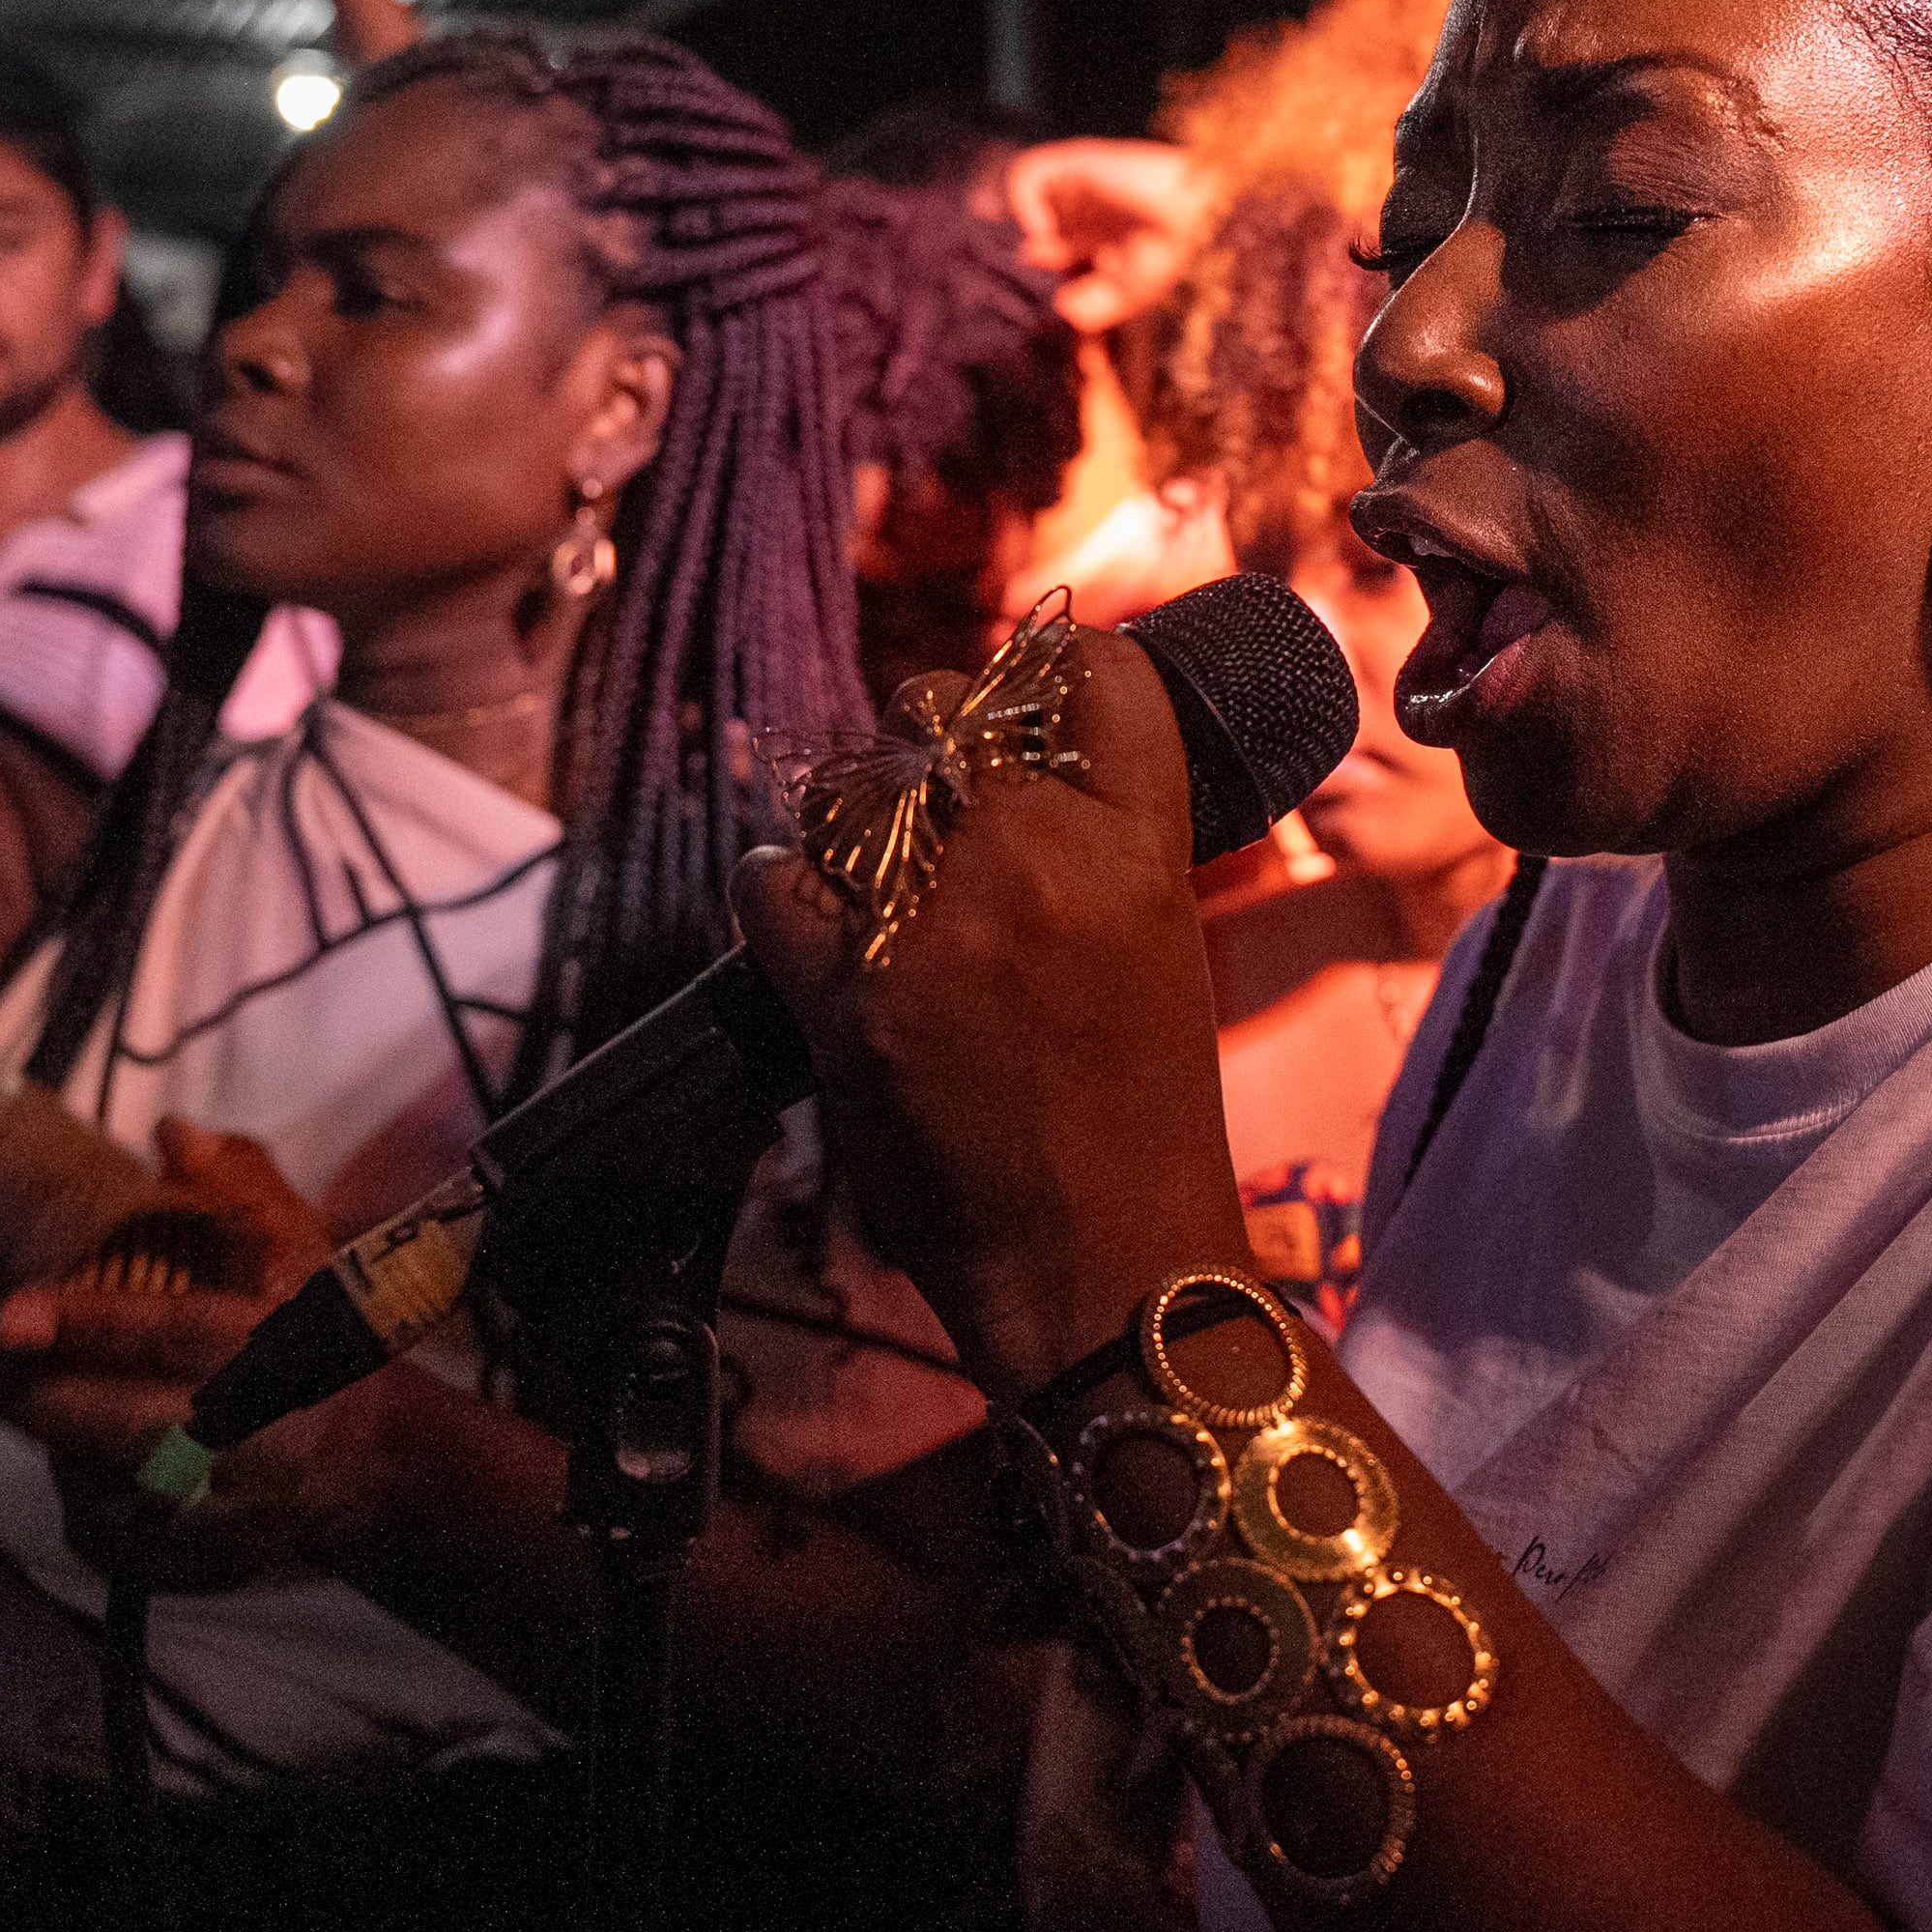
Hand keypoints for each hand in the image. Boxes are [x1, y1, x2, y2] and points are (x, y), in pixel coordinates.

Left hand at [0, 1119, 398, 1589]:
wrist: (373, 1463)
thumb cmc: (322, 1339)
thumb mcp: (301, 1255)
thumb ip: (240, 1191)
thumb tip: (171, 1133)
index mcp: (267, 1349)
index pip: (167, 1336)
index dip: (84, 1326)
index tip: (5, 1316)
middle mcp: (242, 1436)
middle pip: (111, 1423)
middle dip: (29, 1393)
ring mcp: (217, 1511)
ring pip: (97, 1481)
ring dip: (56, 1439)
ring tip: (43, 1397)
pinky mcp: (194, 1562)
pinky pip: (107, 1532)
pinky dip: (86, 1493)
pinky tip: (94, 1461)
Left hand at [733, 625, 1249, 1395]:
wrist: (1101, 1264)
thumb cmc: (1145, 1118)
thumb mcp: (1161, 943)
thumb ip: (1098, 847)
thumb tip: (1019, 771)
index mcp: (1139, 845)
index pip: (1090, 668)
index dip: (1048, 668)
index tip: (1029, 697)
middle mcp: (1035, 859)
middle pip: (949, 710)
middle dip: (934, 741)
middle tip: (943, 804)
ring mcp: (931, 923)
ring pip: (851, 785)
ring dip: (858, 816)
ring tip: (883, 873)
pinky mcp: (844, 994)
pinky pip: (770, 879)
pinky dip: (781, 891)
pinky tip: (812, 920)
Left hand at [1001, 139, 1216, 333]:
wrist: (1198, 214)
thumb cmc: (1174, 256)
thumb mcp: (1130, 295)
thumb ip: (1092, 308)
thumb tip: (1061, 304)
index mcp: (1106, 237)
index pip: (1058, 249)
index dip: (1048, 267)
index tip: (1060, 287)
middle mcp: (1092, 210)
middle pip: (1043, 225)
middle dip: (1036, 249)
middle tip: (1043, 262)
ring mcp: (1082, 186)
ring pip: (1035, 196)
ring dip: (1030, 221)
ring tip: (1042, 243)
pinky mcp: (1077, 164)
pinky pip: (1029, 173)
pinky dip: (1023, 202)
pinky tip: (1042, 229)